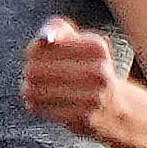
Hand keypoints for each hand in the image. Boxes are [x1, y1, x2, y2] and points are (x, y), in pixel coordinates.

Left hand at [22, 15, 126, 141]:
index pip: (44, 45)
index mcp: (97, 47)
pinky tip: (42, 103)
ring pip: (36, 92)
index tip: (35, 56)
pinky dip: (38, 106)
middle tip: (31, 75)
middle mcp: (99, 71)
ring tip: (33, 90)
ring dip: (30, 91)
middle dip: (30, 72)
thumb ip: (58, 29)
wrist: (116, 108)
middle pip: (35, 70)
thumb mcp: (80, 42)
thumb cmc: (89, 69)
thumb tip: (45, 36)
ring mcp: (94, 96)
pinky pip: (44, 110)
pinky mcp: (85, 118)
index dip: (33, 50)